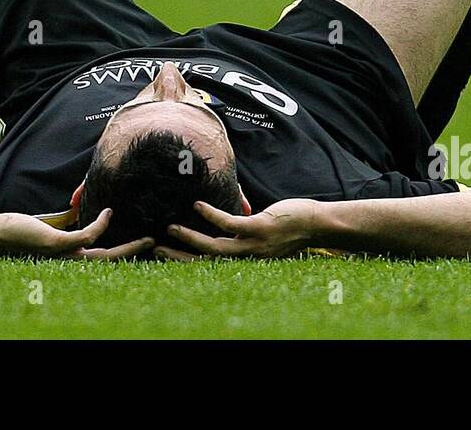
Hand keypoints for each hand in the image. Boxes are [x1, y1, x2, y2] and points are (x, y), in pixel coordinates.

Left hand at [0, 209, 152, 260]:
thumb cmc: (16, 231)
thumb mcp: (46, 229)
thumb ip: (64, 227)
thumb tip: (78, 210)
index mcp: (66, 258)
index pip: (99, 259)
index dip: (121, 253)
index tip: (139, 244)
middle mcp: (67, 261)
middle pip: (108, 263)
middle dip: (133, 255)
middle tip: (155, 245)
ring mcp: (63, 255)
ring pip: (103, 256)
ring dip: (128, 248)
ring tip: (147, 239)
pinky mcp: (56, 245)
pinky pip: (87, 237)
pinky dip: (101, 225)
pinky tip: (109, 213)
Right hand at [159, 199, 322, 259]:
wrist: (315, 225)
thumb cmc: (289, 225)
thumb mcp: (262, 233)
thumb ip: (244, 230)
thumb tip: (228, 217)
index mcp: (246, 261)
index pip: (212, 264)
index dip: (188, 261)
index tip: (166, 255)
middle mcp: (248, 259)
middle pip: (206, 261)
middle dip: (179, 257)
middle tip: (155, 249)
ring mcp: (253, 245)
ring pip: (214, 246)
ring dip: (190, 238)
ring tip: (170, 228)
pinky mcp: (259, 229)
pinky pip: (229, 224)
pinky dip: (211, 215)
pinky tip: (197, 206)